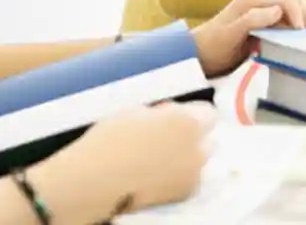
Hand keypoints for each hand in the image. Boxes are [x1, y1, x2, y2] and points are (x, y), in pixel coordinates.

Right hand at [27, 102, 216, 223]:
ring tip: (158, 159)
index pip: (208, 114)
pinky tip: (156, 175)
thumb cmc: (111, 140)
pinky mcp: (184, 194)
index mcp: (188, 122)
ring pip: (199, 161)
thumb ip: (164, 114)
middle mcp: (198, 149)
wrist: (97, 180)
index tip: (176, 118)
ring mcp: (193, 174)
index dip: (192, 115)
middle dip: (192, 137)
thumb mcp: (137, 111)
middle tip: (167, 138)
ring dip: (187, 157)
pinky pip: (189, 179)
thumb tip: (172, 116)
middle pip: (207, 138)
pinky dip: (178, 176)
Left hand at [191, 0, 305, 77]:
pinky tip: (299, 40)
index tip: (303, 35)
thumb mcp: (230, 34)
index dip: (299, 15)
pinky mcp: (262, 21)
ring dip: (303, 20)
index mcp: (252, 0)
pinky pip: (286, 18)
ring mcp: (261, 10)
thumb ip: (253, 20)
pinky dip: (296, 26)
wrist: (197, 55)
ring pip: (292, 7)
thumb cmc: (212, 46)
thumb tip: (278, 11)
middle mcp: (258, 1)